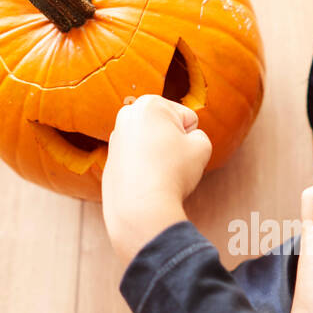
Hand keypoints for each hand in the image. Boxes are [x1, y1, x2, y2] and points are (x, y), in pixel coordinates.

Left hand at [102, 95, 211, 261]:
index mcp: (150, 104)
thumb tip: (178, 143)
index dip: (191, 139)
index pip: (188, 119)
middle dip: (173, 143)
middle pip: (168, 129)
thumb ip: (197, 135)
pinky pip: (139, 163)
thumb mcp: (201, 146)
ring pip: (153, 146)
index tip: (181, 153)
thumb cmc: (173, 172)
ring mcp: (115, 139)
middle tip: (170, 162)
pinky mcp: (110, 161)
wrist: (141, 209)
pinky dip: (144, 170)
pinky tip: (145, 183)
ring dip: (159, 156)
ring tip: (158, 174)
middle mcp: (127, 115)